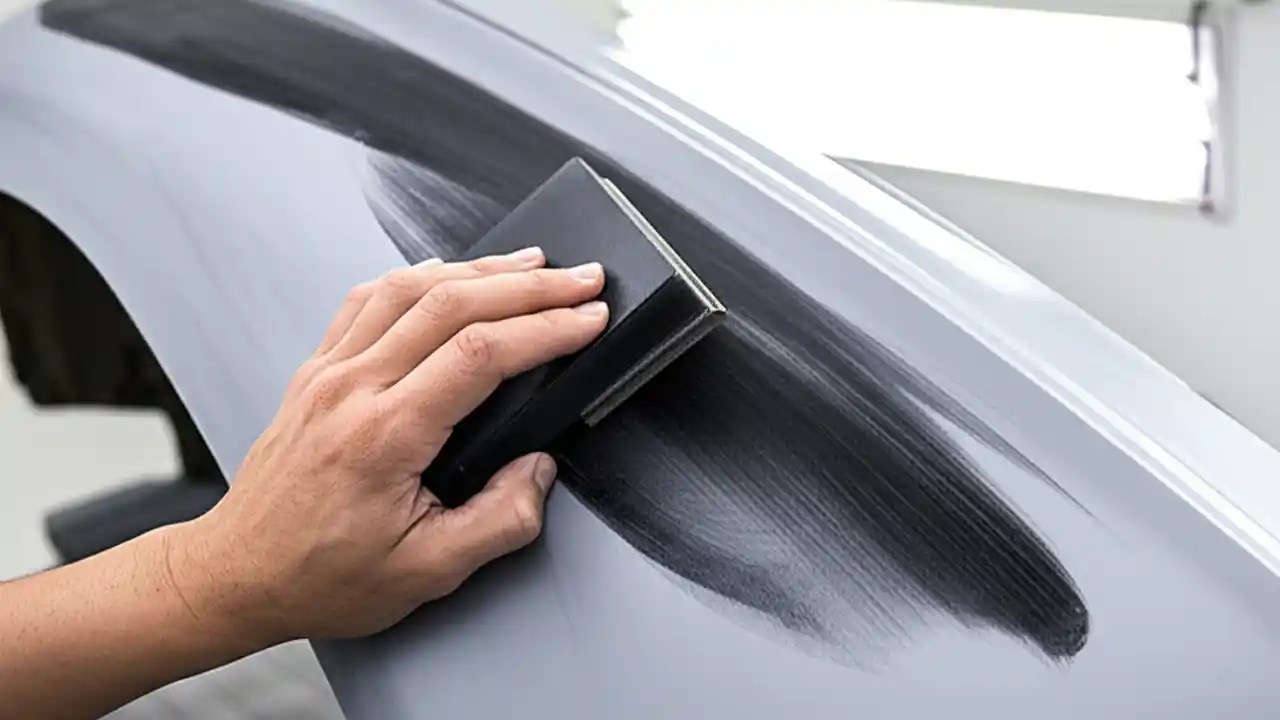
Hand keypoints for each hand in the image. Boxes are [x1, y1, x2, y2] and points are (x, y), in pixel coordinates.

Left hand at [172, 247, 606, 643]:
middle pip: (451, 304)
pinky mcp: (316, 370)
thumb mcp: (427, 573)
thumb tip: (540, 470)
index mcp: (384, 436)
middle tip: (583, 278)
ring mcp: (329, 372)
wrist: (237, 575)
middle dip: (530, 285)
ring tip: (532, 263)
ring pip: (410, 289)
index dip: (545, 327)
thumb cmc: (321, 577)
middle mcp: (353, 389)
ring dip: (479, 268)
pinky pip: (368, 299)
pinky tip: (447, 273)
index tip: (590, 318)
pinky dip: (418, 277)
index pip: (479, 354)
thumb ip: (498, 521)